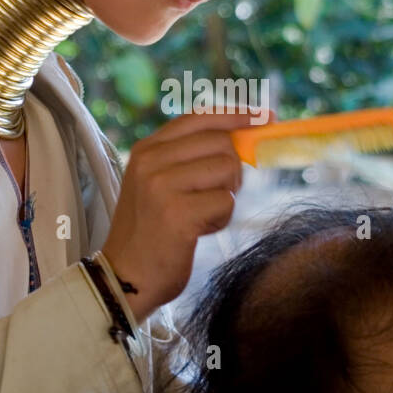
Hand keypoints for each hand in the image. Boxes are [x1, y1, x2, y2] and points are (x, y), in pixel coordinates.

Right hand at [100, 108, 274, 322]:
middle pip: (221, 143)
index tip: (266, 116)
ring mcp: (162, 186)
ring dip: (225, 197)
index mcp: (147, 149)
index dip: (237, 115)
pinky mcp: (177, 213)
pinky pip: (226, 202)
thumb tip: (245, 138)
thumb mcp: (160, 184)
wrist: (125, 277)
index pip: (199, 117)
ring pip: (227, 170)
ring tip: (201, 215)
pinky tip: (198, 231)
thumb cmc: (153, 232)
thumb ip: (190, 158)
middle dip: (232, 170)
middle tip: (214, 196)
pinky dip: (220, 219)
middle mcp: (151, 161)